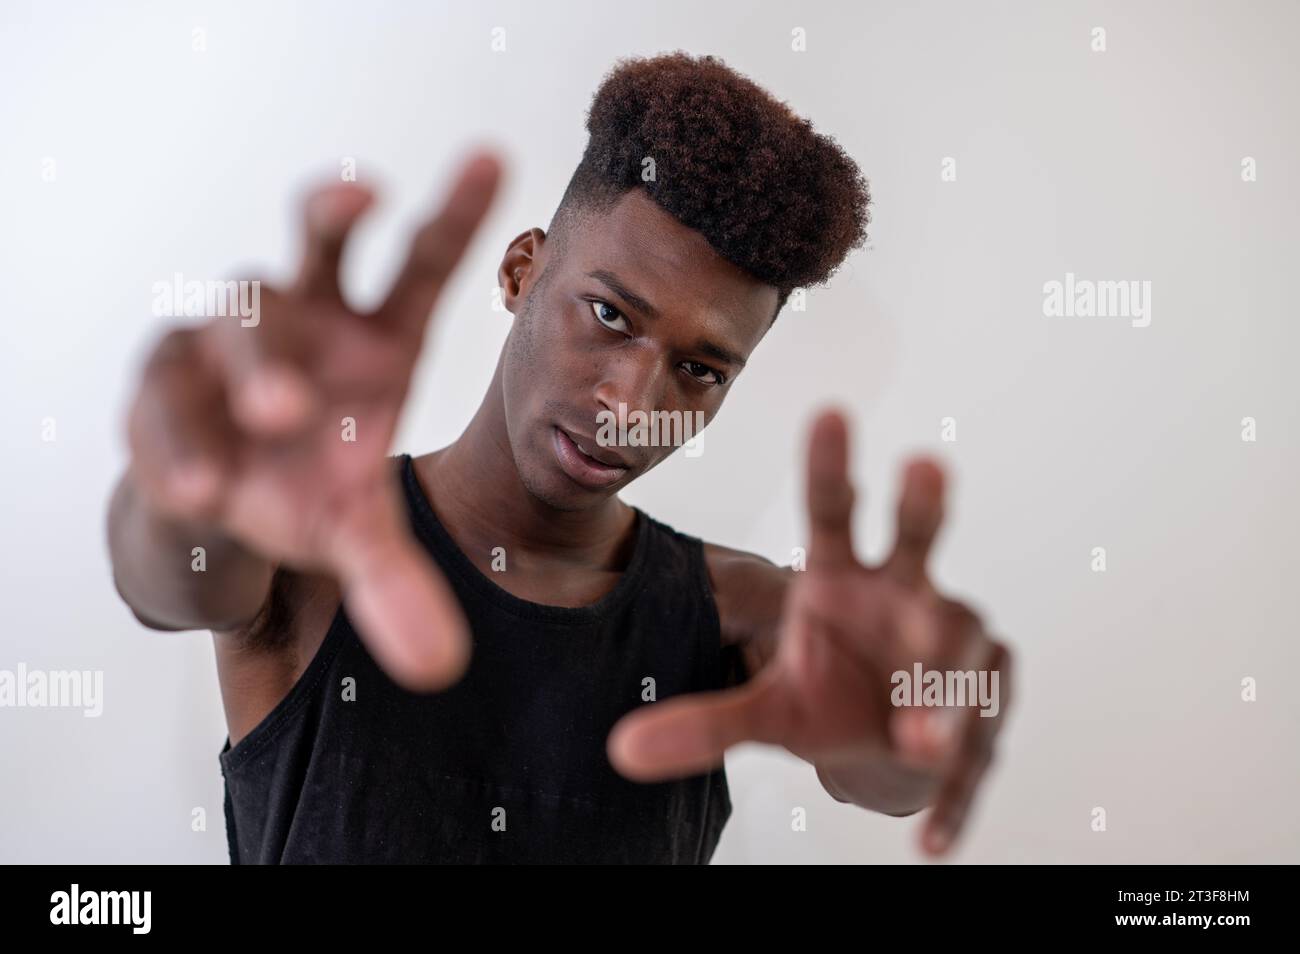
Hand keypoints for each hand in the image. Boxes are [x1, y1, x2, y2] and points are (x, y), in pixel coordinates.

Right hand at [125, 150, 501, 690]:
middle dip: (333, 208)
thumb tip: (442, 666)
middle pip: (316, 240)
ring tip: (279, 412)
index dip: (457, 210)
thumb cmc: (307, 484)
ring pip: (237, 308)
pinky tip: (203, 485)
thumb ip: (399, 588)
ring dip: (258, 353)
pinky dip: (182, 434)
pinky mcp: (162, 379)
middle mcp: (304, 319)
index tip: (495, 153)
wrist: (220, 503)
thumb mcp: (357, 535)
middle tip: (357, 190)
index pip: (422, 262)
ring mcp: (228, 339)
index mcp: (376, 336)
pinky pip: (166, 396)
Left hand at [606, 408, 1013, 855]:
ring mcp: (953, 638)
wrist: (889, 744)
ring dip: (940, 693)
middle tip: (923, 461)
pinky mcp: (988, 695)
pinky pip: (974, 743)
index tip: (828, 411)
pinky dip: (952, 790)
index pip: (831, 514)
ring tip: (916, 738)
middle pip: (915, 537)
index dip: (828, 466)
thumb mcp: (763, 712)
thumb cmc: (830, 697)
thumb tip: (618, 751)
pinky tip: (930, 837)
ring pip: (954, 652)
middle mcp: (904, 592)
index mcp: (841, 580)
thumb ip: (701, 725)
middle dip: (920, 502)